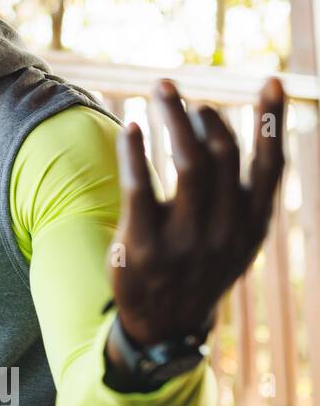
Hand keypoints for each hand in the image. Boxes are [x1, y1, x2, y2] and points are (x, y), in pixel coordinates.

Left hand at [110, 78, 285, 347]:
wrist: (164, 323)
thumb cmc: (198, 266)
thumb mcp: (234, 237)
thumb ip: (242, 195)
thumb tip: (239, 134)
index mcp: (252, 225)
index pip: (270, 166)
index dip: (272, 122)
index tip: (272, 82)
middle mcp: (224, 231)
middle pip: (221, 154)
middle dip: (202, 115)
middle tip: (179, 94)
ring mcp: (185, 239)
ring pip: (188, 163)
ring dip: (174, 118)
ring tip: (161, 92)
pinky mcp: (143, 245)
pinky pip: (140, 186)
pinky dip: (136, 151)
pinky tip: (133, 127)